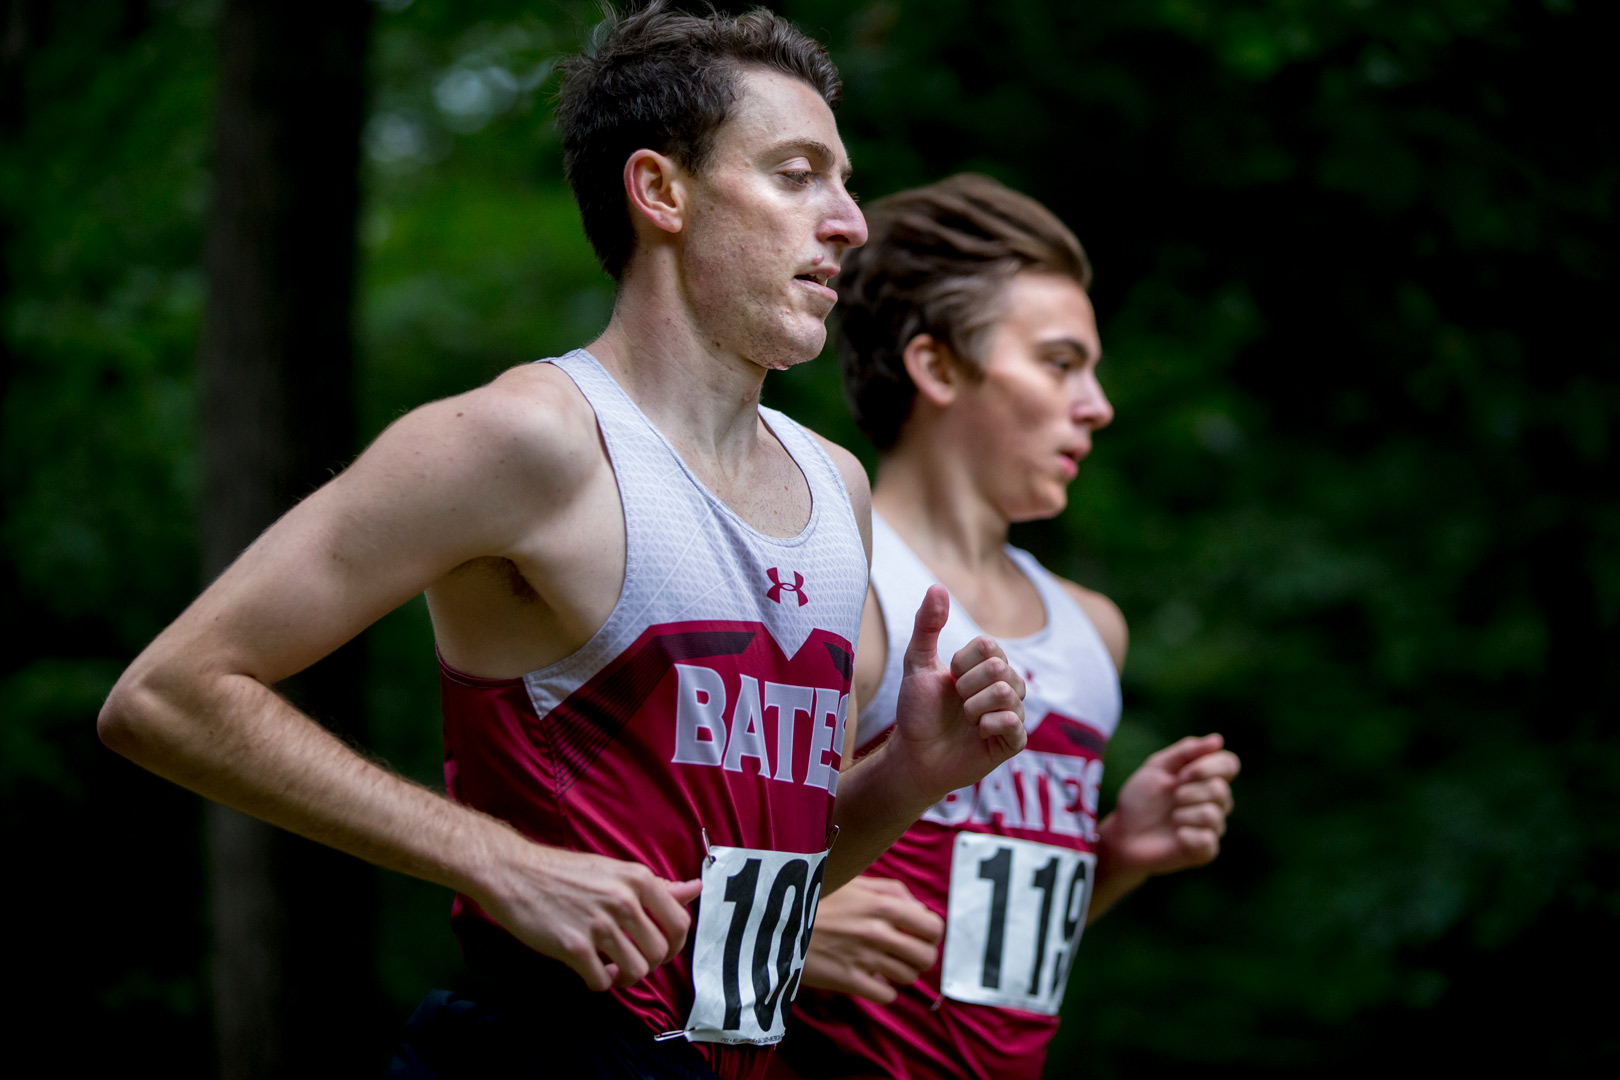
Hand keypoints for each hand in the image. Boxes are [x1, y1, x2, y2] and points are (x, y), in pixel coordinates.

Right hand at [479, 842, 702, 991]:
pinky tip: (590, 969)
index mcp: (638, 880)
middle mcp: (623, 901)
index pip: (680, 923)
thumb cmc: (564, 872)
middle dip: (648, 963)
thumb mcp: (615, 871)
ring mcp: (599, 925)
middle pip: (660, 953)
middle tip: (629, 958)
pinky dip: (599, 982)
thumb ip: (656, 886)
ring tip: (610, 967)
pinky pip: (602, 982)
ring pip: (636, 972)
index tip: (659, 949)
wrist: (514, 873)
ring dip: (625, 977)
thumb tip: (695, 889)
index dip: (674, 944)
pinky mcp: (574, 947)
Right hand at [802, 877, 944, 1003]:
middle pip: (925, 956)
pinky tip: (873, 980)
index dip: (931, 934)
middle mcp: (877, 931)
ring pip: (908, 977)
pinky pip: (886, 996)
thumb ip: (892, 890)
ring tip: (887, 965)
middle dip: (921, 957)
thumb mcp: (854, 881)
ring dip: (902, 973)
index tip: (921, 935)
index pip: (932, 927)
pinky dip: (884, 991)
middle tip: (907, 954)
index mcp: (882, 904)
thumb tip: (919, 909)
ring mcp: (863, 958)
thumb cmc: (817, 896)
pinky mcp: (848, 980)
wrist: (776, 921)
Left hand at [889, 585, 1026, 803]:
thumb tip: (937, 587)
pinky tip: (978, 733)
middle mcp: (1004, 687)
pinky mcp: (1013, 742)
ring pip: (1008, 694)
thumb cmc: (917, 711)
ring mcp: (1011, 714)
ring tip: (966, 719)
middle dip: (967, 687)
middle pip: (1000, 669)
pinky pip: (1014, 723)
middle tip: (957, 703)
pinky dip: (989, 725)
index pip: (990, 646)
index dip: (963, 663)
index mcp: (986, 667)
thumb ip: (927, 626)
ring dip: (975, 707)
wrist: (914, 756)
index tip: (949, 679)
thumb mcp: (917, 664)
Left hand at [1099, 733, 1239, 875]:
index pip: (1229, 764)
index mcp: (1205, 779)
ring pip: (1212, 815)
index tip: (1183, 773)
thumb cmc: (1139, 799)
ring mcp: (1211, 827)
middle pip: (1221, 790)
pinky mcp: (1205, 851)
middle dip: (1190, 792)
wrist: (1122, 833)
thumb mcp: (1157, 767)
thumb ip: (1186, 752)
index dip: (1210, 766)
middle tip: (1173, 798)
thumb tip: (1218, 740)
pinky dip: (1187, 835)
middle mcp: (1214, 802)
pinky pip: (1208, 840)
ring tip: (1171, 818)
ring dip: (1183, 814)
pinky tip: (1176, 835)